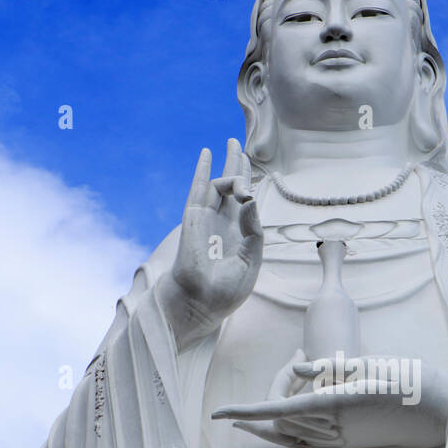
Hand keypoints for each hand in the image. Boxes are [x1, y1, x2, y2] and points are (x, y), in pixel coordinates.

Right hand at [159, 140, 262, 350]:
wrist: (200, 304)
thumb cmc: (225, 292)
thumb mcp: (251, 262)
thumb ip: (254, 231)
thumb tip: (250, 200)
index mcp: (238, 236)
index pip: (245, 205)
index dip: (249, 187)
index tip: (253, 181)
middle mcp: (222, 224)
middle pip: (230, 188)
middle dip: (235, 165)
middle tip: (235, 143)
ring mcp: (207, 220)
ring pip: (218, 185)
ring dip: (231, 171)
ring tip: (239, 165)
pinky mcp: (193, 219)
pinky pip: (198, 190)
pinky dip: (202, 170)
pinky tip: (207, 152)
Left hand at [212, 351, 447, 447]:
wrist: (440, 413)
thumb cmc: (409, 382)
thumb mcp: (370, 364)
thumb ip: (329, 368)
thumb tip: (298, 368)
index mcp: (336, 404)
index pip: (277, 410)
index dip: (244, 411)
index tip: (218, 414)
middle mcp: (334, 428)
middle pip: (281, 415)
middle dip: (275, 386)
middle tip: (297, 354)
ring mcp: (340, 440)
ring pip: (290, 431)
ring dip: (282, 404)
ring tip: (299, 368)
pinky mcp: (347, 444)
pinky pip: (305, 439)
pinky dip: (290, 424)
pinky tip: (292, 406)